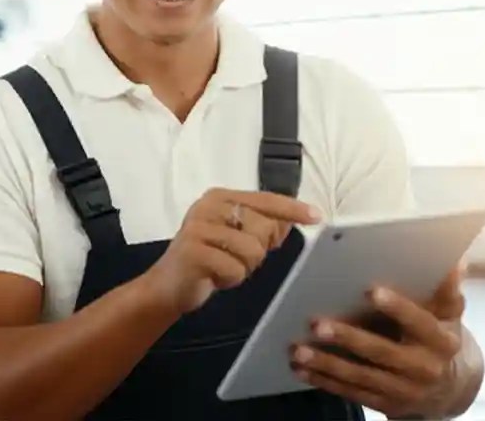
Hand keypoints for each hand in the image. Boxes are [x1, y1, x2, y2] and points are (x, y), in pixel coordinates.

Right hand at [140, 189, 322, 314]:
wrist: (167, 286)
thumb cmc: (207, 261)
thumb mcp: (235, 238)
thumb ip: (260, 226)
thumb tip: (289, 222)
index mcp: (220, 198)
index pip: (265, 199)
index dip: (292, 208)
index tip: (317, 216)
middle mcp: (208, 206)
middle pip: (262, 227)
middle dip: (259, 251)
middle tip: (237, 258)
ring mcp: (198, 227)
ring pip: (252, 250)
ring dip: (245, 267)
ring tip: (225, 267)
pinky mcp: (193, 251)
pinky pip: (235, 268)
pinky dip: (231, 279)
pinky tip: (215, 277)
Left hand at [290, 264, 467, 417]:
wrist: (450, 386)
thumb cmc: (439, 336)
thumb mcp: (448, 314)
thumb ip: (445, 289)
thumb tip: (454, 261)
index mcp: (441, 341)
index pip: (420, 323)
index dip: (398, 307)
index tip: (372, 291)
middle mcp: (424, 368)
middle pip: (382, 352)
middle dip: (348, 338)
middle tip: (315, 324)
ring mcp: (405, 390)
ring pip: (361, 376)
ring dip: (327, 364)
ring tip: (298, 350)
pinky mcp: (386, 405)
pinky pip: (352, 393)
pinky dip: (325, 381)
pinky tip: (301, 369)